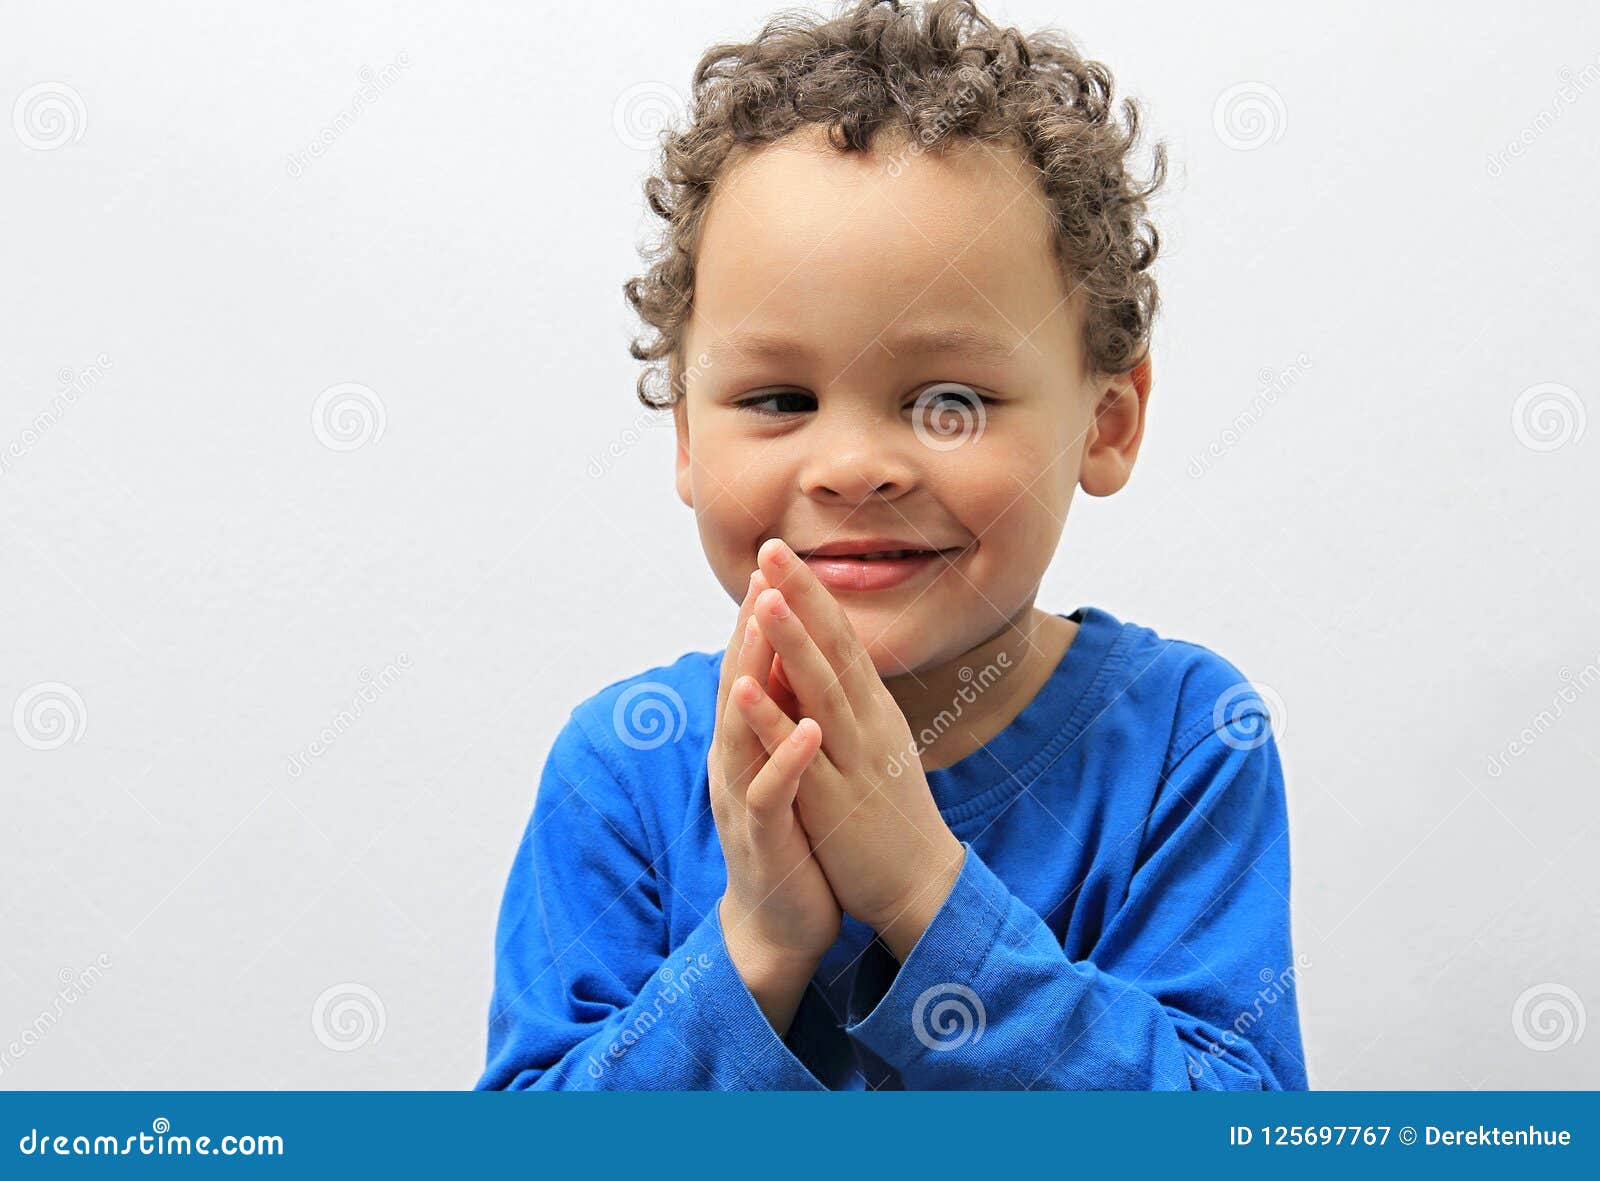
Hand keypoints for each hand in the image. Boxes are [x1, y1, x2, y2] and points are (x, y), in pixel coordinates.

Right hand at [709, 569, 842, 1031]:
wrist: (780, 919)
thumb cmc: (789, 834)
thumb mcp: (783, 764)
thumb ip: (779, 716)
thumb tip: (788, 661)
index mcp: (746, 741)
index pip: (750, 667)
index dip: (760, 616)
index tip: (776, 562)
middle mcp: (734, 761)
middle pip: (737, 683)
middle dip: (750, 628)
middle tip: (764, 573)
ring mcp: (742, 798)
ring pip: (742, 730)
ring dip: (754, 678)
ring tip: (768, 629)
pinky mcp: (762, 837)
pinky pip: (772, 793)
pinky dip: (788, 758)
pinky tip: (810, 729)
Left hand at [747, 538, 966, 961]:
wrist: (922, 888)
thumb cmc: (891, 817)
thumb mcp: (875, 748)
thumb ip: (851, 706)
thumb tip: (829, 664)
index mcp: (874, 711)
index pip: (843, 639)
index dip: (815, 593)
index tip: (783, 550)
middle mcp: (869, 725)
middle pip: (835, 649)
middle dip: (803, 595)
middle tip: (772, 546)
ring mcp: (853, 761)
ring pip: (820, 691)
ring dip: (791, 642)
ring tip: (765, 596)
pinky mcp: (834, 803)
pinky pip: (798, 755)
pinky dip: (771, 718)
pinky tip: (744, 687)